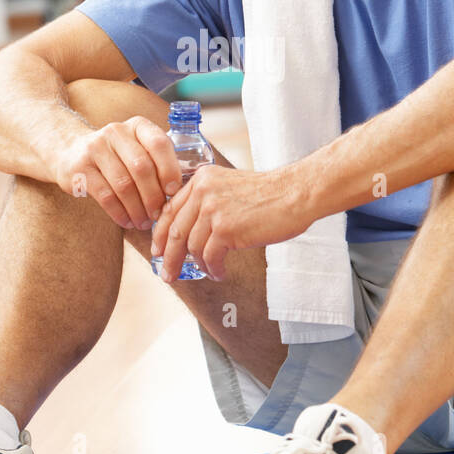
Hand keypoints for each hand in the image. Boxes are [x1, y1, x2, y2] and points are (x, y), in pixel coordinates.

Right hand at [53, 117, 182, 230]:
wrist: (70, 151)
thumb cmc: (116, 156)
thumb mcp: (136, 148)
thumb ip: (157, 162)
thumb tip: (182, 195)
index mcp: (137, 126)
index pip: (159, 144)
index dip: (169, 169)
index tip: (174, 192)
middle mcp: (116, 132)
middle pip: (142, 167)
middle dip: (154, 196)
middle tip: (159, 214)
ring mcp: (95, 148)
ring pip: (124, 184)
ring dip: (137, 209)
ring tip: (144, 222)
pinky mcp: (79, 168)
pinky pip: (105, 196)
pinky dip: (120, 213)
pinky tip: (127, 221)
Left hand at [150, 164, 310, 280]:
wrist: (295, 194)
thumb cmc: (269, 194)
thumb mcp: (229, 186)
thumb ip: (208, 200)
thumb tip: (190, 231)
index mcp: (201, 180)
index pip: (170, 209)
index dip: (161, 234)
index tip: (159, 250)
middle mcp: (202, 192)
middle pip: (174, 231)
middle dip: (169, 257)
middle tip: (167, 273)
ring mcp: (213, 210)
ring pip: (192, 247)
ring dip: (198, 265)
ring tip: (209, 272)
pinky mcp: (226, 229)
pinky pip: (210, 257)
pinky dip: (213, 269)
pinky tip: (220, 272)